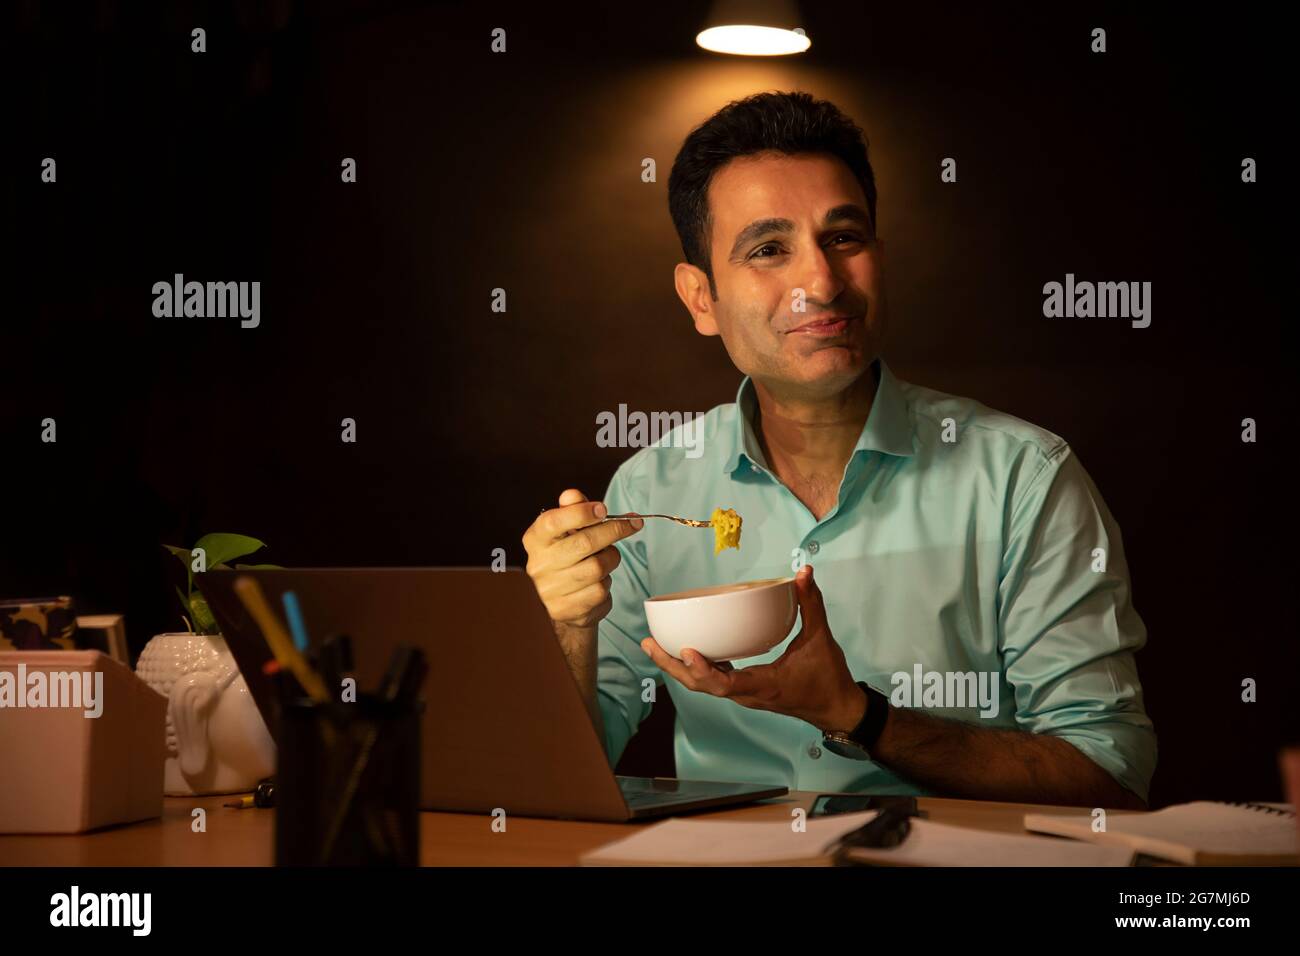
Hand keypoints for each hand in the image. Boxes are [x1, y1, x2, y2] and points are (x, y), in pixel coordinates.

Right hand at [522, 488, 642, 628]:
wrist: (556, 602)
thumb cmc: (564, 557)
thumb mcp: (564, 531)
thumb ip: (571, 510)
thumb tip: (572, 494)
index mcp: (535, 540)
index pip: (554, 521)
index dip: (581, 512)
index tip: (603, 509)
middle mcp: (539, 565)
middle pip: (585, 542)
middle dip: (614, 530)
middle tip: (632, 523)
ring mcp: (551, 590)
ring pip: (598, 567)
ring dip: (611, 559)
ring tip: (607, 557)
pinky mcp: (568, 610)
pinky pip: (601, 591)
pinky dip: (607, 581)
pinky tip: (599, 580)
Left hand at [640, 564, 866, 731]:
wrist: (837, 709)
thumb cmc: (828, 678)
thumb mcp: (821, 638)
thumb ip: (811, 604)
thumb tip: (803, 572)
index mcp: (763, 685)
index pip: (725, 683)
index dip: (702, 670)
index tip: (685, 651)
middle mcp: (747, 695)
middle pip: (700, 685)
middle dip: (671, 666)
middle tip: (648, 643)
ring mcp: (744, 696)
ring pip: (702, 686)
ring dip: (678, 668)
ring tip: (654, 646)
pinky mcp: (745, 692)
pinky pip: (713, 682)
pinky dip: (696, 668)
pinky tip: (686, 650)